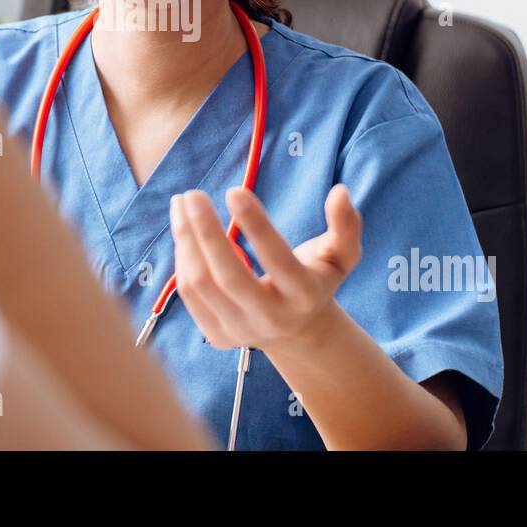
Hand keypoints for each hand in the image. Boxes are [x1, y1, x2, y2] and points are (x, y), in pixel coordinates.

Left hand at [168, 184, 363, 352]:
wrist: (299, 332)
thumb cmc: (317, 280)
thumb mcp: (341, 255)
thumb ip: (346, 225)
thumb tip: (340, 191)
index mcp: (304, 295)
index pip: (278, 260)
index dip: (256, 226)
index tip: (234, 191)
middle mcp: (272, 318)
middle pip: (229, 276)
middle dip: (205, 231)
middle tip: (193, 194)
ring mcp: (241, 331)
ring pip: (201, 284)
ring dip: (186, 239)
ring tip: (181, 204)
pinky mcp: (217, 336)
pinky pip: (190, 294)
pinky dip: (183, 257)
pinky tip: (183, 230)